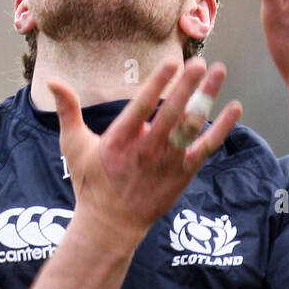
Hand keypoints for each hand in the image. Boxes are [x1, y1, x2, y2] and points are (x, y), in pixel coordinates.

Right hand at [46, 58, 241, 248]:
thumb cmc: (91, 183)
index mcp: (119, 141)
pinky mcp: (183, 173)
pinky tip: (235, 107)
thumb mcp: (73, 146)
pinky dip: (222, 128)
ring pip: (191, 126)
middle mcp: (146, 151)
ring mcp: (167, 163)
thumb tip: (53, 81)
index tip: (171, 62)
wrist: (111, 226)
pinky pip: (206, 147)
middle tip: (201, 62)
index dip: (157, 84)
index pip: (141, 107)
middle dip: (187, 86)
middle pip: (171, 114)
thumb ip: (68, 111)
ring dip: (206, 98)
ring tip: (219, 73)